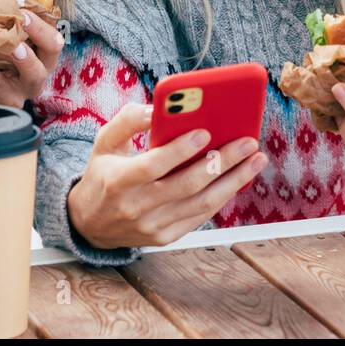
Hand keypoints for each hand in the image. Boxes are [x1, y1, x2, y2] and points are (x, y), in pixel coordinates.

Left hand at [0, 9, 63, 105]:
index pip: (53, 45)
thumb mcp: (22, 39)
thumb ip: (20, 21)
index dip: (40, 30)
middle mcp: (33, 82)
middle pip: (35, 74)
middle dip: (24, 60)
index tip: (23, 13)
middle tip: (13, 46)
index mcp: (45, 61)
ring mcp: (11, 97)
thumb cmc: (11, 52)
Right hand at [66, 102, 267, 249]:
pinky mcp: (165, 238)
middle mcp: (136, 208)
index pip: (153, 165)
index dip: (180, 150)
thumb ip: (127, 120)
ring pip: (201, 204)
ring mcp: (152, 227)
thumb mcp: (103, 142)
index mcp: (118, 181)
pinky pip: (200, 217)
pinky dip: (222, 197)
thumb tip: (155, 108)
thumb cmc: (103, 174)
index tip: (206, 131)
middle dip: (221, 162)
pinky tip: (239, 178)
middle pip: (186, 185)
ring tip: (255, 159)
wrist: (89, 224)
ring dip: (233, 181)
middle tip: (247, 142)